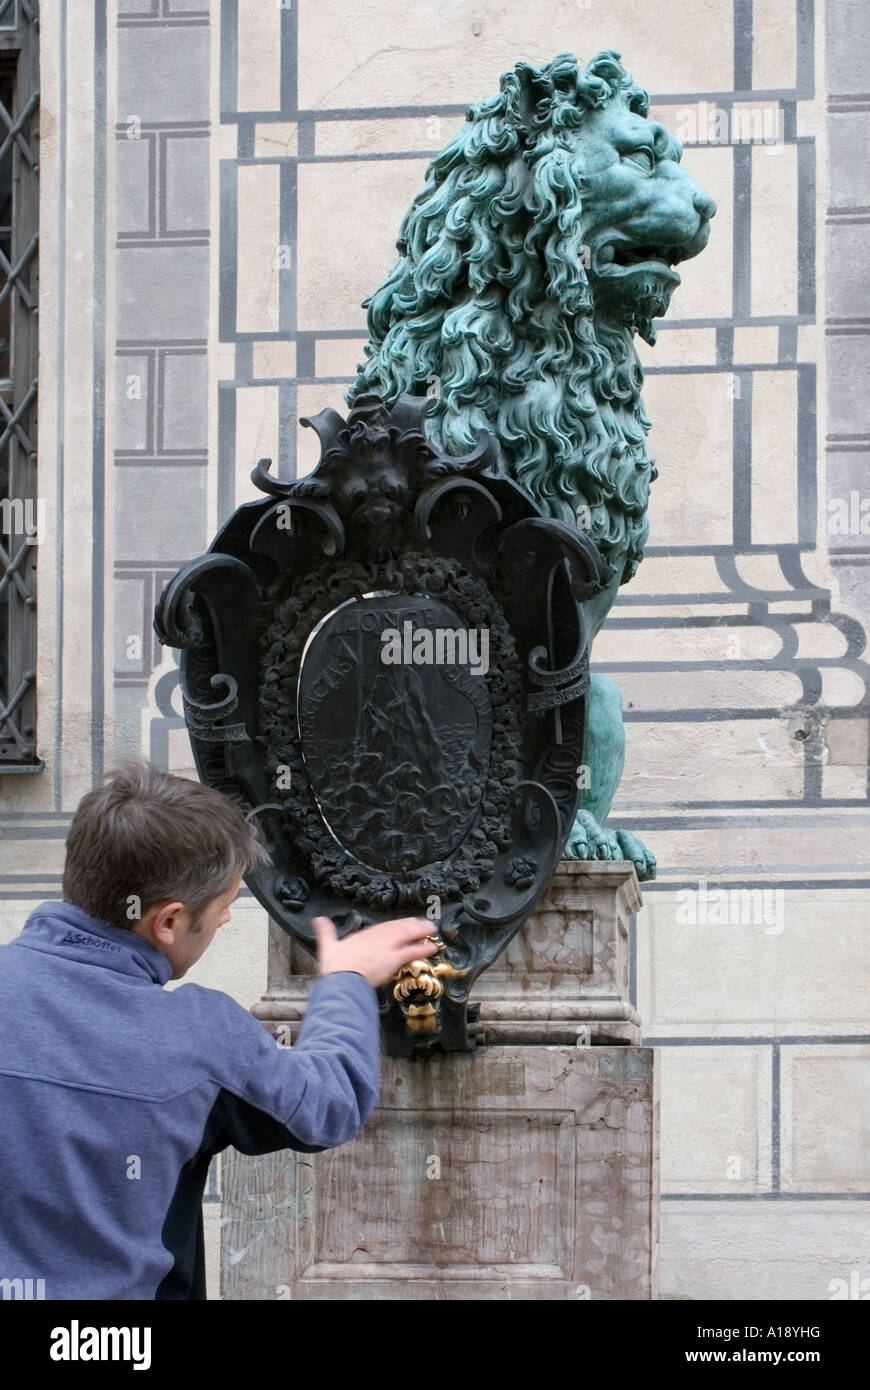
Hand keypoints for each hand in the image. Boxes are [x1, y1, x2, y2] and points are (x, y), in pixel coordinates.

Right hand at [313, 915, 437, 988]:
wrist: (341, 981)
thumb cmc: (334, 968)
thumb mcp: (328, 946)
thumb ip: (326, 931)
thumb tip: (318, 920)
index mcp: (364, 936)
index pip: (384, 927)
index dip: (396, 924)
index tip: (405, 923)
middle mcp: (377, 939)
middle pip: (399, 928)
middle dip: (413, 925)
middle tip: (424, 923)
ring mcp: (387, 948)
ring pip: (408, 936)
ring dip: (421, 932)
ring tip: (431, 931)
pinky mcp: (393, 959)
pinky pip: (412, 952)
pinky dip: (424, 949)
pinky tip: (432, 948)